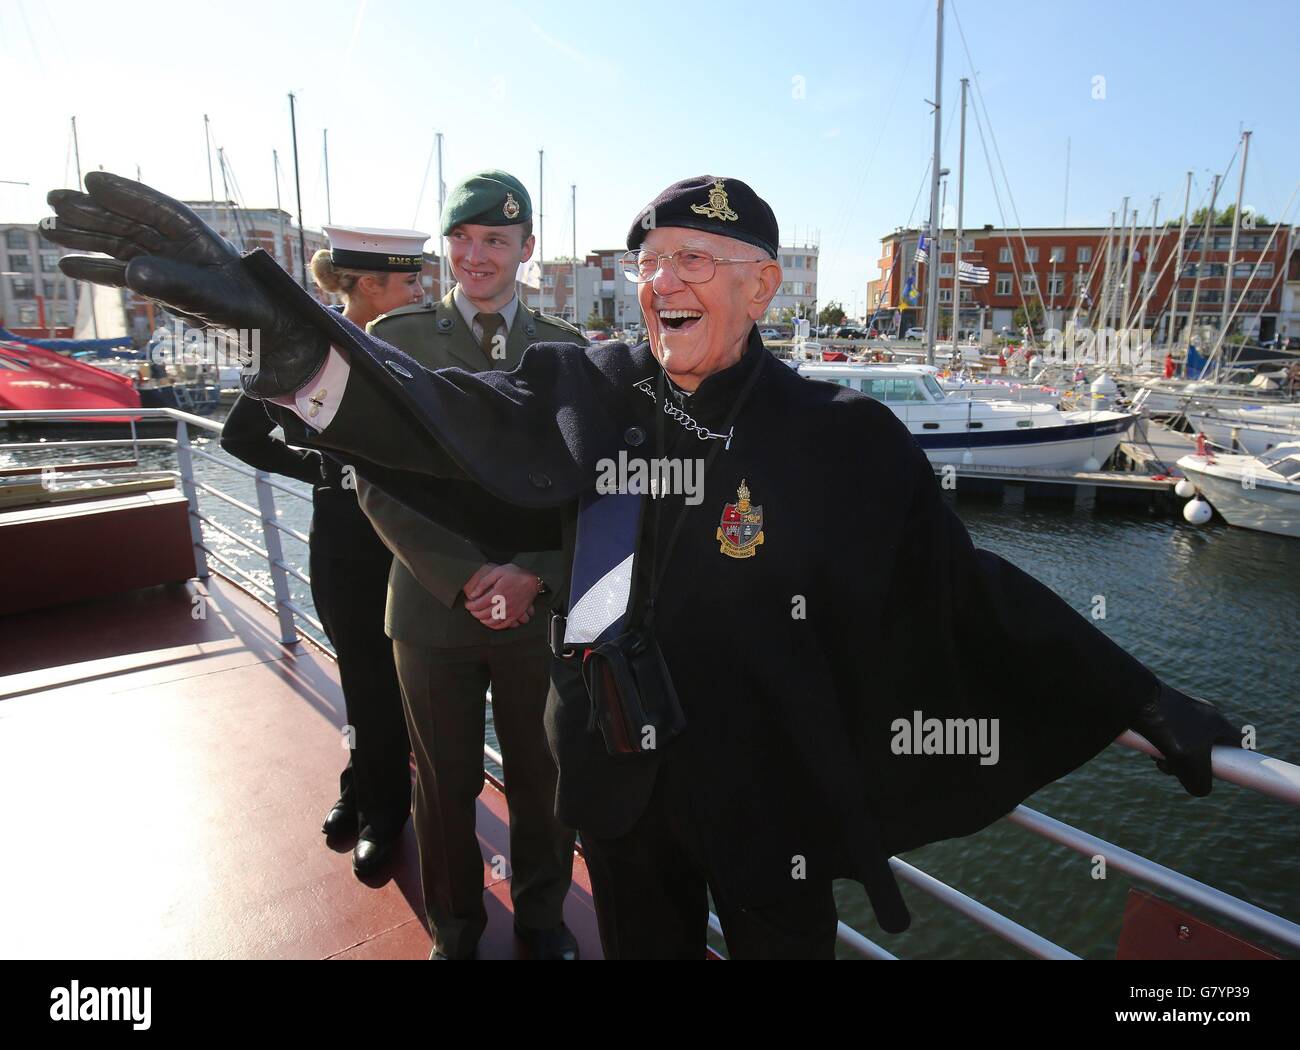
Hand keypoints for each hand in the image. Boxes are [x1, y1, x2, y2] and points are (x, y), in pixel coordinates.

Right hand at [40, 171, 326, 397]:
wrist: (264, 333)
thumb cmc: (250, 311)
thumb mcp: (216, 300)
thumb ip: (177, 285)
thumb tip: (133, 271)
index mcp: (198, 239)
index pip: (157, 210)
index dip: (126, 193)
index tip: (93, 178)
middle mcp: (179, 247)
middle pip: (129, 223)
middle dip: (93, 212)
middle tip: (53, 199)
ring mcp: (167, 264)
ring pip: (119, 245)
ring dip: (85, 236)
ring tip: (47, 229)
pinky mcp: (161, 284)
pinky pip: (121, 272)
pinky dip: (96, 269)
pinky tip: (67, 265)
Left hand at [463, 563, 539, 630]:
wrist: (533, 580)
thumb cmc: (517, 574)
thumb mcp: (498, 572)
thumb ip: (484, 583)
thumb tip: (473, 593)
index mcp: (498, 594)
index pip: (478, 605)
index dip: (470, 606)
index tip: (468, 604)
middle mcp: (504, 604)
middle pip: (484, 614)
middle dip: (475, 613)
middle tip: (472, 610)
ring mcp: (510, 611)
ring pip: (492, 622)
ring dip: (483, 621)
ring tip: (479, 616)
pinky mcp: (516, 615)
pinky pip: (504, 625)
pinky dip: (495, 626)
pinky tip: (491, 622)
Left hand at [1130, 684, 1241, 796]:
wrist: (1134, 700)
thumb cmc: (1169, 731)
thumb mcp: (1191, 766)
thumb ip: (1201, 785)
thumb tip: (1199, 788)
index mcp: (1217, 722)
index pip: (1240, 742)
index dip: (1240, 759)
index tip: (1233, 772)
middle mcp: (1202, 714)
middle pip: (1208, 749)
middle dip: (1195, 766)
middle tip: (1181, 770)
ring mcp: (1182, 711)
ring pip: (1185, 745)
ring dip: (1175, 760)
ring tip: (1161, 761)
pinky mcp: (1162, 712)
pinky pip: (1168, 737)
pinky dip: (1161, 749)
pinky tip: (1151, 752)